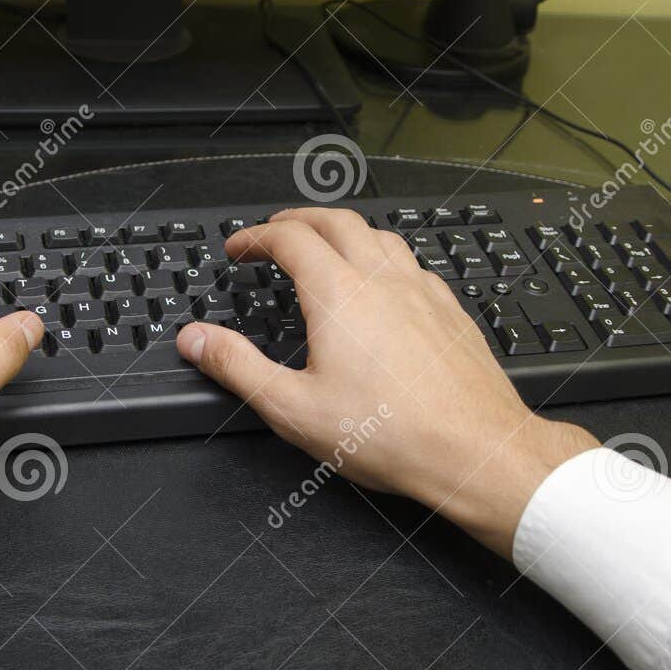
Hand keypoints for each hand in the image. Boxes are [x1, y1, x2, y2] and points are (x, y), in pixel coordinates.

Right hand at [176, 208, 596, 556]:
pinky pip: (412, 263)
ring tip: (323, 246)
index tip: (238, 248)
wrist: (474, 449)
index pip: (289, 238)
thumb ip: (237, 366)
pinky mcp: (449, 310)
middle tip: (273, 234)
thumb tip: (196, 338)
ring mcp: (422, 291)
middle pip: (335, 220)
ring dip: (342, 230)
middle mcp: (383, 280)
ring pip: (378, 235)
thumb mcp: (293, 408)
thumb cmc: (392, 435)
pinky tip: (382, 284)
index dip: (256, 236)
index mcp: (339, 294)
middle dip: (297, 219)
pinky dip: (383, 258)